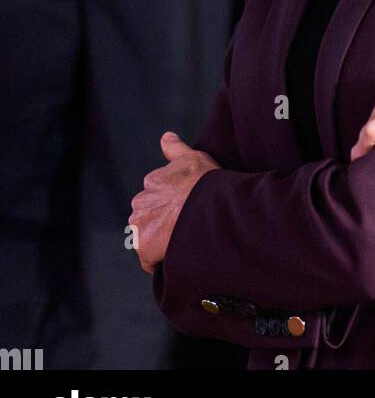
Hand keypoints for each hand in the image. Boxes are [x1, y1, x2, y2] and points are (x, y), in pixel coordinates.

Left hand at [129, 131, 220, 273]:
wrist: (211, 205)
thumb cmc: (206, 181)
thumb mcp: (193, 157)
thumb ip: (176, 149)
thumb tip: (166, 136)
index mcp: (152, 182)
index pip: (154, 199)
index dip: (170, 207)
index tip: (184, 210)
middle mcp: (140, 201)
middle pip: (147, 218)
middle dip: (160, 224)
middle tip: (184, 227)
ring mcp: (140, 224)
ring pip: (145, 238)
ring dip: (158, 242)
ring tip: (181, 242)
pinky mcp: (144, 246)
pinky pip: (147, 260)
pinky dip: (158, 261)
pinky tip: (175, 255)